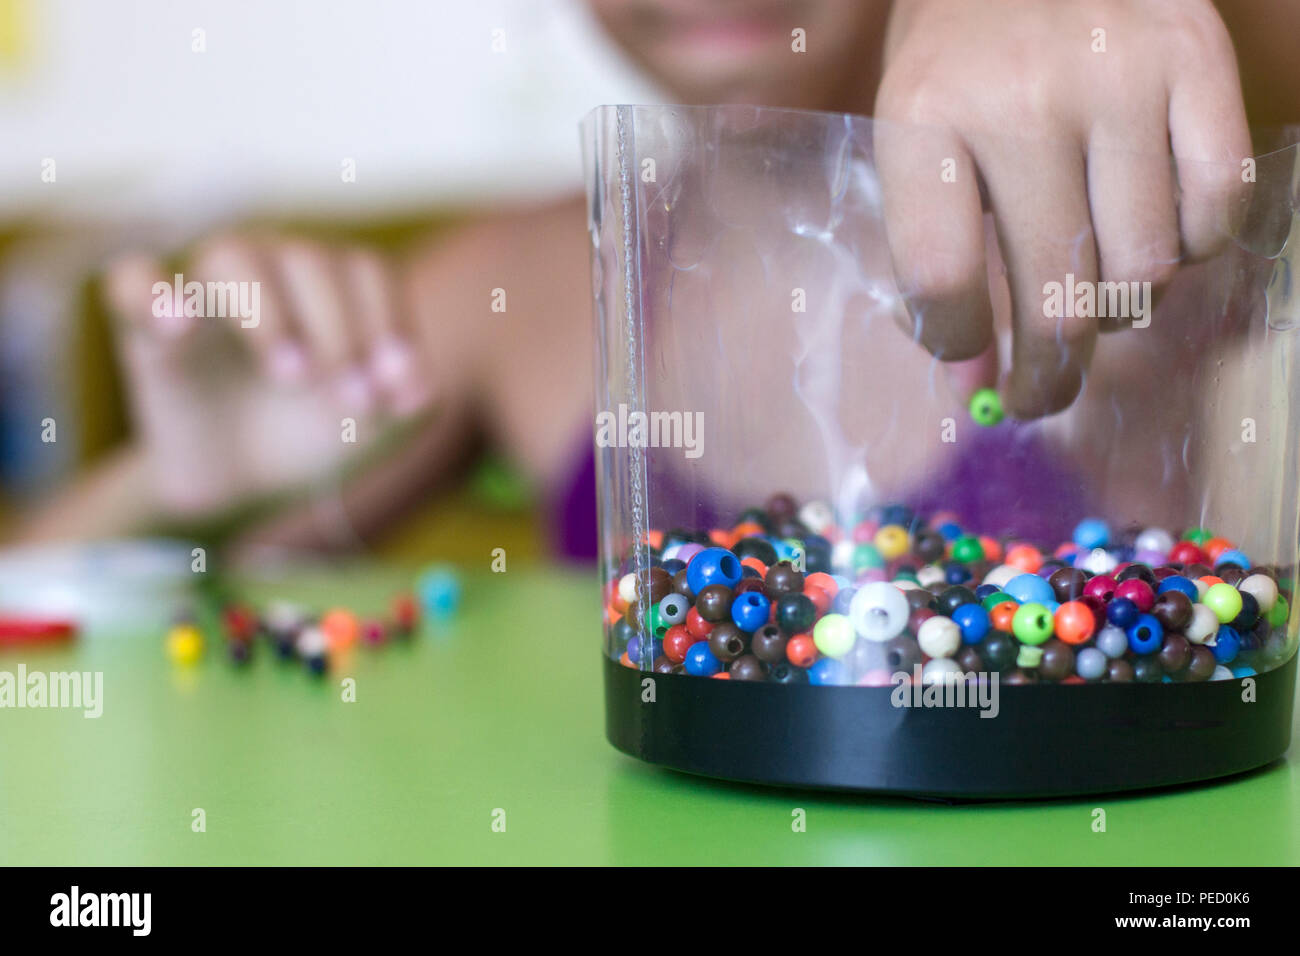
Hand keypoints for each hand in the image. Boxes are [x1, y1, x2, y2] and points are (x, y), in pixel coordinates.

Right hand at [103, 235, 434, 522]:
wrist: (235, 486)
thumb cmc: (310, 435)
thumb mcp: (371, 431)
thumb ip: (407, 408)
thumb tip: (422, 389)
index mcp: (331, 284)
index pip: (368, 271)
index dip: (390, 322)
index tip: (400, 384)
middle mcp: (271, 268)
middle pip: (310, 261)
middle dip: (340, 331)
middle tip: (352, 398)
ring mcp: (206, 289)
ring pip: (231, 256)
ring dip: (269, 312)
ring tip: (291, 373)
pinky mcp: (145, 325)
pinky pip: (132, 281)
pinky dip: (151, 293)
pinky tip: (178, 326)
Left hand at [874, 0, 1250, 416]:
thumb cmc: (959, 47)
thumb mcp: (913, 129)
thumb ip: (935, 248)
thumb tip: (974, 382)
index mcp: (923, 112)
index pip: (942, 280)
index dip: (954, 344)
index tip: (964, 354)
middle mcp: (1021, 97)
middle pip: (1056, 298)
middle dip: (1049, 376)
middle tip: (1042, 394)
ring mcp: (1119, 75)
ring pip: (1147, 268)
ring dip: (1122, 306)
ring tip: (1095, 288)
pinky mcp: (1198, 56)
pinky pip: (1218, 210)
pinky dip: (1194, 247)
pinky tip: (1156, 230)